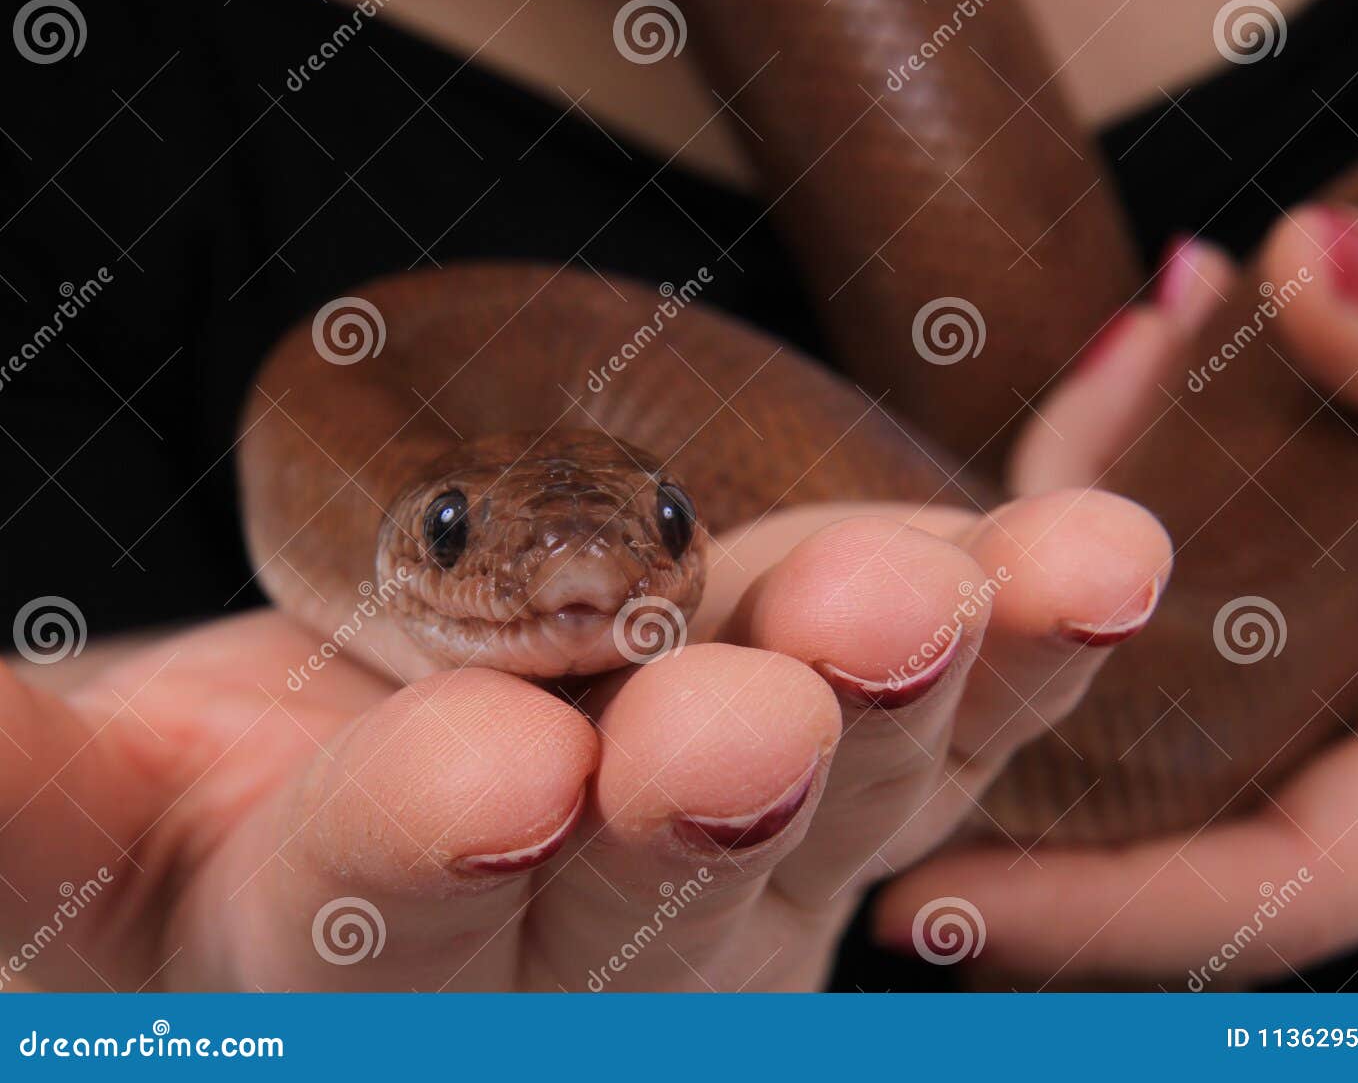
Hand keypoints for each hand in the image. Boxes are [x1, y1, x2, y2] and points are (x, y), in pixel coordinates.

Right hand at [0, 263, 1230, 991]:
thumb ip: (30, 808)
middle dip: (695, 795)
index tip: (478, 779)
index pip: (386, 928)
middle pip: (648, 876)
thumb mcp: (90, 830)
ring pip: (845, 777)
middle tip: (743, 722)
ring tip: (963, 596)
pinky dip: (1017, 626)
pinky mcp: (855, 746)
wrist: (401, 745)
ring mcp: (749, 846)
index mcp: (366, 952)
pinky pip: (953, 696)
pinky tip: (1094, 562)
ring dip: (909, 688)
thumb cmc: (211, 819)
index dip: (420, 856)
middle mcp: (581, 930)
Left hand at [878, 209, 1357, 986]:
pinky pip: (1231, 723)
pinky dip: (1135, 634)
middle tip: (854, 710)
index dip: (1089, 913)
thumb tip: (1307, 266)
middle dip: (1023, 798)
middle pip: (1188, 855)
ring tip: (949, 571)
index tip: (919, 901)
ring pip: (1194, 783)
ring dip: (1060, 693)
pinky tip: (1084, 493)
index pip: (1269, 892)